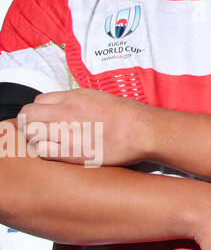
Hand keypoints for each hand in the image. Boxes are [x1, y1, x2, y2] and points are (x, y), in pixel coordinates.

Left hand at [22, 89, 155, 166]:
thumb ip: (79, 102)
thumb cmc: (128, 115)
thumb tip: (67, 109)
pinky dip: (46, 151)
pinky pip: (42, 150)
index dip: (41, 112)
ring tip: (52, 143)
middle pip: (27, 115)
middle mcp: (66, 111)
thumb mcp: (101, 98)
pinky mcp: (71, 151)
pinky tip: (60, 152)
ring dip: (37, 139)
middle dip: (31, 124)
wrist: (143, 130)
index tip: (49, 120)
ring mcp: (67, 131)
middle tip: (44, 132)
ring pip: (30, 133)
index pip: (38, 101)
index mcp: (74, 97)